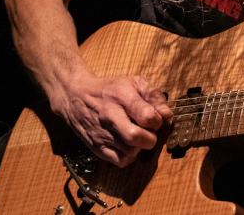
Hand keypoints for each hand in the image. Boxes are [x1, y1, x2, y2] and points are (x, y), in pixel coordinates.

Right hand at [51, 74, 173, 167]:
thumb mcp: (134, 83)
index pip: (147, 116)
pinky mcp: (97, 148)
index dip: (157, 120)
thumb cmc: (110, 89)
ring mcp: (102, 134)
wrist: (76, 96)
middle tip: (148, 131)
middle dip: (151, 137)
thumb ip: (154, 96)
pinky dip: (129, 156)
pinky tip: (128, 145)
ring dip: (140, 147)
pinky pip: (120, 161)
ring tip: (137, 136)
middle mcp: (110, 117)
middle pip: (136, 137)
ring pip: (130, 152)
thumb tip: (167, 115)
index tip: (154, 119)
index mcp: (122, 97)